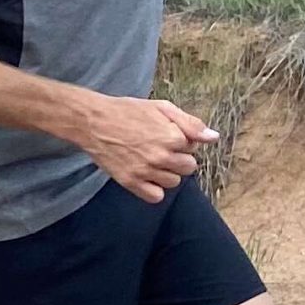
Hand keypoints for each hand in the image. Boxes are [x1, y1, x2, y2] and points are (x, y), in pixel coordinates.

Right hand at [77, 94, 212, 202]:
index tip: (166, 135)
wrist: (91, 121)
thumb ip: (191, 123)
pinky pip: (155, 196)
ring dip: (167, 173)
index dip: (181, 141)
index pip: (193, 148)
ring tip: (151, 161)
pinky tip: (146, 176)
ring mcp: (145, 171)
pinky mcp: (130, 181)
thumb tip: (213, 138)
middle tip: (159, 148)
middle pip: (188, 168)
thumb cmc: (126, 111)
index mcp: (172, 137)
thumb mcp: (161, 107)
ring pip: (174, 182)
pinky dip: (154, 189)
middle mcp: (161, 156)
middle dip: (178, 158)